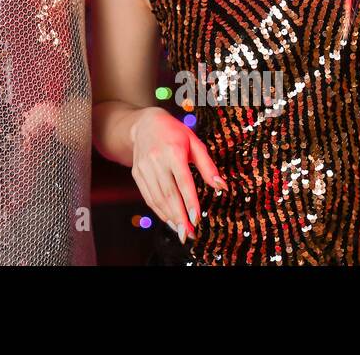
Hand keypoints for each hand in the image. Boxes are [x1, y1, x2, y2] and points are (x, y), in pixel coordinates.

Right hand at [128, 106, 226, 242]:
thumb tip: (222, 186)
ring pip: (156, 198)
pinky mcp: (137, 173)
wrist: (145, 124)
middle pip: (168, 193)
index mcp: (173, 151)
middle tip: (190, 234)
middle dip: (179, 216)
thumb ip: (208, 166)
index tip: (197, 219)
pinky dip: (159, 211)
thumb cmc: (174, 133)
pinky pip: (148, 196)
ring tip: (182, 232)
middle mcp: (156, 160)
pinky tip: (169, 220)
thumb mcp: (195, 143)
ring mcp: (144, 168)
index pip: (183, 181)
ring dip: (169, 217)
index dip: (190, 201)